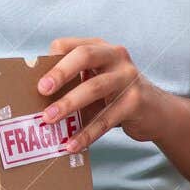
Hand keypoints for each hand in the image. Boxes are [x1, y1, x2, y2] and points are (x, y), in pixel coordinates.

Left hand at [37, 37, 169, 151]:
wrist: (156, 112)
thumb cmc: (114, 96)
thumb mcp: (94, 81)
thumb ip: (72, 83)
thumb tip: (33, 98)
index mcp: (100, 48)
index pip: (71, 45)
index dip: (52, 59)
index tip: (35, 78)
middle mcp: (116, 56)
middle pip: (85, 56)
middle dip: (60, 73)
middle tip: (41, 91)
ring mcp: (128, 77)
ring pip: (94, 88)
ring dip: (68, 104)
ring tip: (49, 120)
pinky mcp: (136, 101)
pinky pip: (107, 118)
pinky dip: (87, 133)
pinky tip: (72, 144)